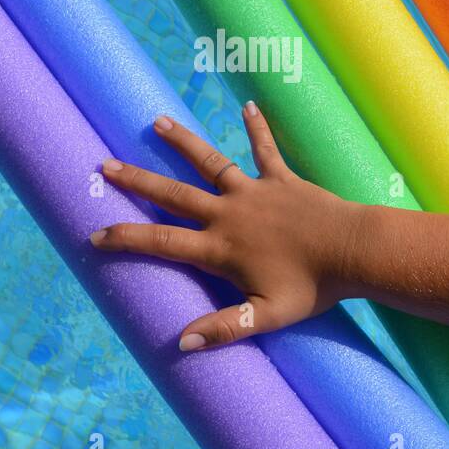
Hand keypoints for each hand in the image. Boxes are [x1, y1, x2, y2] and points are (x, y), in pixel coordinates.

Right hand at [89, 102, 363, 350]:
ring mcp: (254, 192)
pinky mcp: (281, 178)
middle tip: (105, 165)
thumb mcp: (267, 315)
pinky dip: (258, 128)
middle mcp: (229, 213)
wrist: (353, 250)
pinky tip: (249, 106)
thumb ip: (224, 327)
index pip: (162, 242)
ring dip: (183, 142)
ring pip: (210, 162)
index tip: (95, 233)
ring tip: (157, 122)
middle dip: (137, 181)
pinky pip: (266, 149)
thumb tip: (182, 342)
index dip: (126, 238)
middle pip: (173, 195)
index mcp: (221, 248)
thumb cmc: (313, 287)